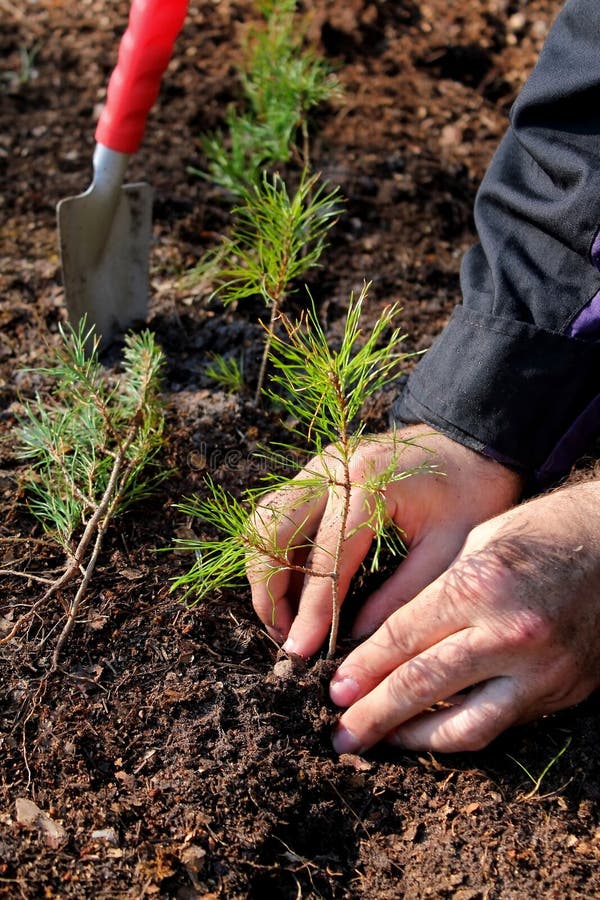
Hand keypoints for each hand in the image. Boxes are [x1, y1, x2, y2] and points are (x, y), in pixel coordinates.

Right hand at [248, 426, 522, 656]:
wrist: (472, 441)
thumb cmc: (471, 494)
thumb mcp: (449, 551)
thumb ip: (401, 596)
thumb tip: (357, 641)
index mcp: (367, 486)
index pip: (324, 560)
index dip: (310, 612)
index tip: (300, 652)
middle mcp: (332, 469)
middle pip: (271, 534)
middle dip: (268, 591)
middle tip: (285, 637)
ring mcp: (319, 466)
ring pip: (264, 520)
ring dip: (265, 571)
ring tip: (285, 617)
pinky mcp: (318, 470)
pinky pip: (278, 512)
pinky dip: (275, 552)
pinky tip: (294, 586)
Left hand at [330, 479, 599, 753]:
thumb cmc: (539, 532)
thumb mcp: (476, 542)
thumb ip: (431, 592)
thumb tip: (376, 638)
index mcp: (481, 585)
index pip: (403, 638)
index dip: (363, 668)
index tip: (334, 690)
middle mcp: (510, 633)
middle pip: (423, 684)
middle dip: (374, 713)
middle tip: (340, 733)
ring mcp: (541, 669)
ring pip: (463, 724)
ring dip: (412, 738)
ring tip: (378, 743)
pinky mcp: (561, 692)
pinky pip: (498, 723)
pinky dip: (458, 732)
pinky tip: (428, 732)